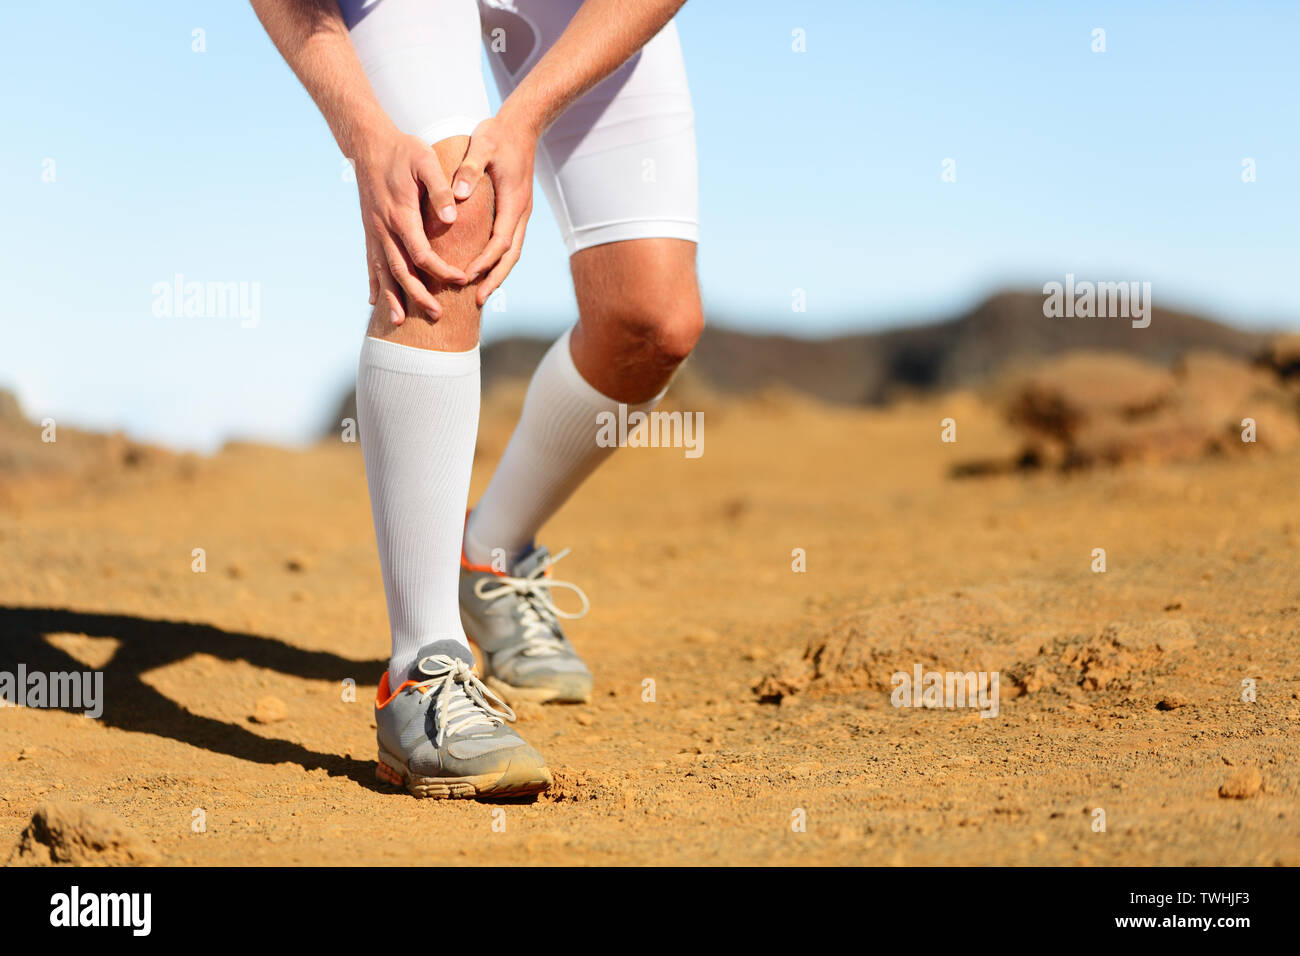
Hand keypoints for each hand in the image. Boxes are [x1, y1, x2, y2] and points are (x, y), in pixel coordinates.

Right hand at [354, 127, 468, 322]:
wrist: (368, 142)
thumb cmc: (403, 150)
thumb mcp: (425, 161)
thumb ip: (440, 188)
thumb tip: (451, 216)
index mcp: (401, 215)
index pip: (422, 254)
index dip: (442, 271)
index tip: (461, 279)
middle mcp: (384, 228)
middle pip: (401, 271)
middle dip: (419, 296)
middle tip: (437, 315)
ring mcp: (374, 230)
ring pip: (382, 272)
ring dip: (391, 297)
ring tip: (400, 322)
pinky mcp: (369, 229)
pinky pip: (370, 262)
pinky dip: (373, 283)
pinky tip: (375, 301)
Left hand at [451, 112, 537, 306]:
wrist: (522, 124)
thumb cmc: (498, 134)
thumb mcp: (481, 145)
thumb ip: (469, 169)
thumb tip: (458, 196)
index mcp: (513, 201)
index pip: (500, 241)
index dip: (484, 261)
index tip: (467, 275)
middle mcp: (521, 212)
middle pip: (511, 256)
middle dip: (495, 279)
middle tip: (477, 301)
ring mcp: (521, 213)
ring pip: (512, 253)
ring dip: (498, 275)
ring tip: (480, 295)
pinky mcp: (516, 211)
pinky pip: (509, 243)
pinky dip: (498, 261)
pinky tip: (484, 271)